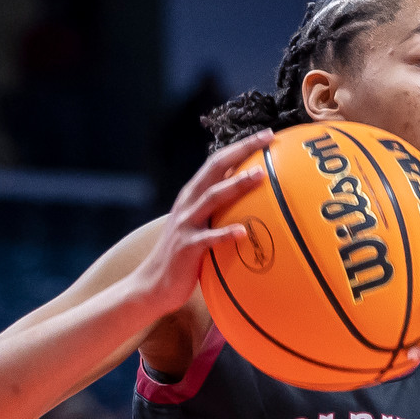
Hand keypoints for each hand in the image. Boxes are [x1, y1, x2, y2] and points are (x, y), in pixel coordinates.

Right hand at [126, 130, 274, 318]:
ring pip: (212, 197)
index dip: (240, 146)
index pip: (217, 162)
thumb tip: (249, 199)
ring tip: (259, 175)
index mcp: (192, 195)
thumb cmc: (184, 255)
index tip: (266, 135)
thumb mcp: (199, 225)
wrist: (152, 284)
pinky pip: (209, 239)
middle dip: (242, 150)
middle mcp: (188, 203)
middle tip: (267, 139)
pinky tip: (244, 232)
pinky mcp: (187, 248)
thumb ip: (217, 210)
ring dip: (236, 184)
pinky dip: (226, 234)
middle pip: (215, 169)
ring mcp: (186, 224)